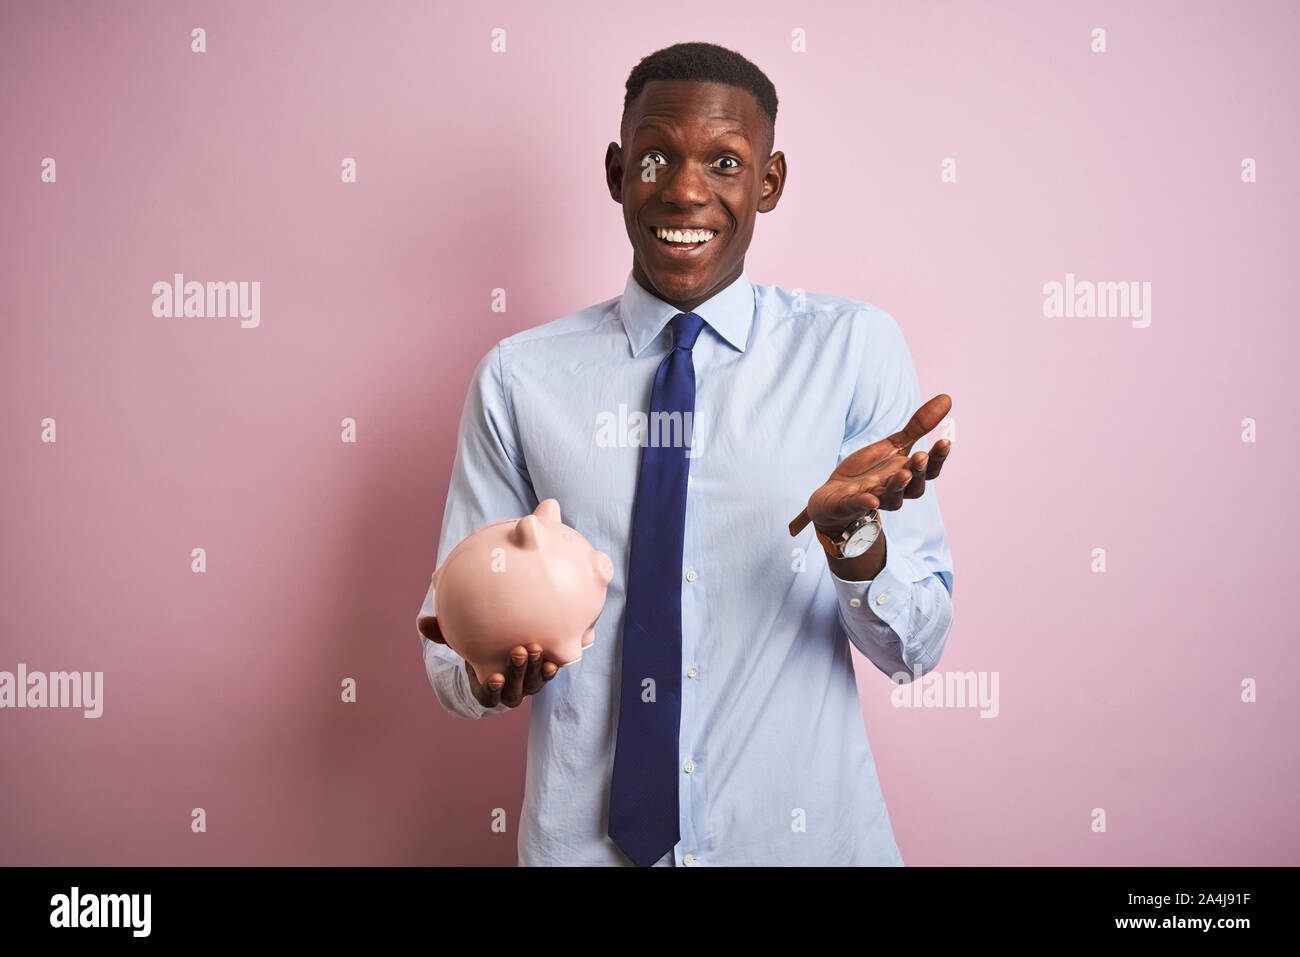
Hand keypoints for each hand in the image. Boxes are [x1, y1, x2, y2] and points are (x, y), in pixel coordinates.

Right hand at [419, 617, 558, 707]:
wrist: (503, 642)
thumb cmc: (477, 645)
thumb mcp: (461, 641)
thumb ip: (444, 634)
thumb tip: (422, 623)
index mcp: (486, 688)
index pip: (489, 697)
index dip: (493, 690)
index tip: (495, 677)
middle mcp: (508, 691)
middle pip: (514, 690)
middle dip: (517, 672)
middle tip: (518, 650)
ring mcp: (527, 685)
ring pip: (532, 684)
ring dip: (534, 668)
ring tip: (534, 648)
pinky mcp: (542, 674)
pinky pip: (548, 676)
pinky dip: (551, 670)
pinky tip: (553, 661)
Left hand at [790, 393, 952, 535]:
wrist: (837, 494)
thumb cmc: (872, 471)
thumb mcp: (894, 445)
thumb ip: (918, 427)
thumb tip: (947, 398)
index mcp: (908, 474)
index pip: (929, 471)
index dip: (938, 458)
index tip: (945, 441)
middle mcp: (896, 490)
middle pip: (914, 487)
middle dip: (918, 472)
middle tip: (921, 456)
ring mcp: (874, 497)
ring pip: (891, 498)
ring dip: (898, 486)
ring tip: (903, 474)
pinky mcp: (851, 504)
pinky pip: (859, 505)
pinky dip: (864, 502)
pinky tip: (870, 500)